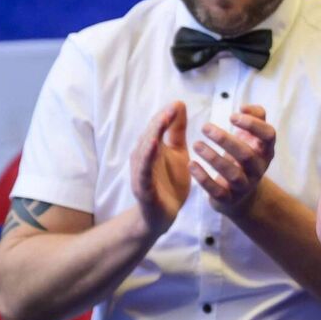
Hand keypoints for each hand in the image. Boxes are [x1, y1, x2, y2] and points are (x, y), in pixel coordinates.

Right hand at [130, 101, 190, 234]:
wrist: (163, 216)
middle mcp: (143, 158)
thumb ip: (177, 131)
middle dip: (160, 121)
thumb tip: (179, 103)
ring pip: (144, 151)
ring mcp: (141, 173)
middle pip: (149, 135)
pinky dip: (147, 158)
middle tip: (172, 108)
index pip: (157, 127)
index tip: (178, 104)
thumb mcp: (178, 152)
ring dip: (152, 135)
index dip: (166, 115)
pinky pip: (144, 171)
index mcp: (152, 148)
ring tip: (162, 121)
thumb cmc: (169, 182)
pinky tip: (154, 147)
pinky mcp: (143, 188)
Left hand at [190, 104, 276, 216]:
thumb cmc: (243, 156)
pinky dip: (203, 178)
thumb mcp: (252, 137)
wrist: (241, 195)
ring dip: (213, 157)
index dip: (252, 124)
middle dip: (226, 140)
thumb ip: (254, 116)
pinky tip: (191, 164)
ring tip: (196, 144)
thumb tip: (244, 107)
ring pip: (232, 174)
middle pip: (247, 154)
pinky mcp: (228, 199)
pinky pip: (217, 191)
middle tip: (205, 127)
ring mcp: (244, 185)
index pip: (268, 135)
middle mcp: (258, 168)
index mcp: (265, 150)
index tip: (231, 116)